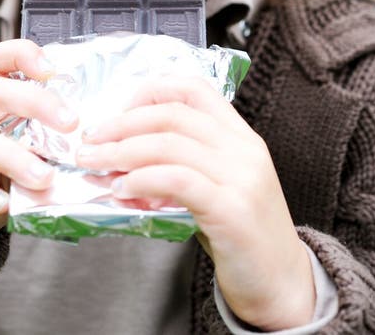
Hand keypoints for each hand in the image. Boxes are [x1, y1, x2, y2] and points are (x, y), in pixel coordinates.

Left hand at [76, 76, 314, 329]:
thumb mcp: (218, 186)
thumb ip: (182, 165)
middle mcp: (244, 149)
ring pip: (170, 144)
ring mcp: (242, 178)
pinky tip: (123, 189)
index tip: (118, 110)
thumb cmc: (243, 236)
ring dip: (123, 151)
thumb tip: (121, 156)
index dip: (151, 91)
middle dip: (123, 123)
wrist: (283, 285)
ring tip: (96, 165)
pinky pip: (179, 180)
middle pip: (173, 114)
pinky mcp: (233, 211)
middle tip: (90, 139)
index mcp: (241, 136)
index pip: (194, 89)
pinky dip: (143, 179)